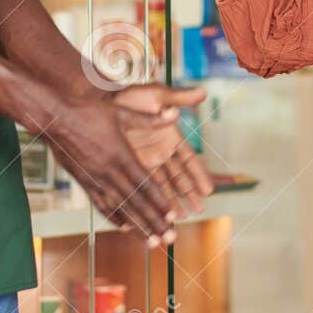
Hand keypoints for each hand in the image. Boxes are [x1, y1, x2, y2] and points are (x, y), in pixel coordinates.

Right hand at [41, 90, 178, 246]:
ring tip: (152, 243)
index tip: (172, 217)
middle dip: (153, 222)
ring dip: (137, 227)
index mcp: (120, 154)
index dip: (159, 201)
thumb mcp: (121, 111)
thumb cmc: (88, 110)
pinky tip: (125, 229)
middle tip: (169, 239)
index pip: (144, 183)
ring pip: (119, 208)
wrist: (54, 117)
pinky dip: (114, 218)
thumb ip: (149, 119)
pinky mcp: (84, 182)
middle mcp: (108, 171)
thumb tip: (174, 114)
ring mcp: (95, 180)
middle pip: (135, 202)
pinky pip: (101, 205)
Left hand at [111, 84, 213, 220]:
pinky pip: (142, 186)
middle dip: (188, 195)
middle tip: (199, 210)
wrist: (103, 100)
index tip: (209, 190)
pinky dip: (149, 199)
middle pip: (178, 177)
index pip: (189, 160)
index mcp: (170, 136)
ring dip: (171, 202)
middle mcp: (160, 151)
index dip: (198, 175)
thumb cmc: (131, 95)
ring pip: (161, 186)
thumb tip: (203, 93)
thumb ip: (179, 98)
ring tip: (180, 219)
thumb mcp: (157, 95)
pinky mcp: (130, 166)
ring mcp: (146, 160)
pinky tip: (155, 212)